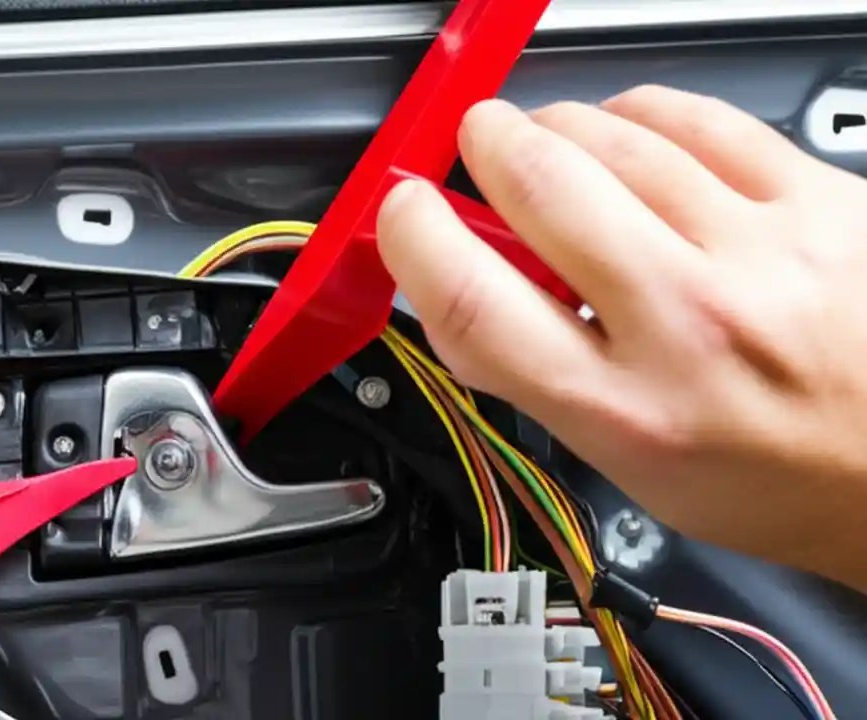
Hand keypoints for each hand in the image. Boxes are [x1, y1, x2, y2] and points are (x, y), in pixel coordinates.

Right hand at [378, 85, 866, 591]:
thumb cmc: (766, 473)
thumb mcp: (618, 459)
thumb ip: (526, 368)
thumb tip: (450, 279)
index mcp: (625, 411)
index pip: (475, 301)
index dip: (413, 237)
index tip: (404, 211)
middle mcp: (691, 327)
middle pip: (541, 185)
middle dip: (486, 146)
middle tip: (479, 149)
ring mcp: (762, 253)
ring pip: (615, 134)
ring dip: (559, 127)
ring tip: (557, 149)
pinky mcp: (817, 202)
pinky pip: (698, 116)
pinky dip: (641, 115)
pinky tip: (635, 139)